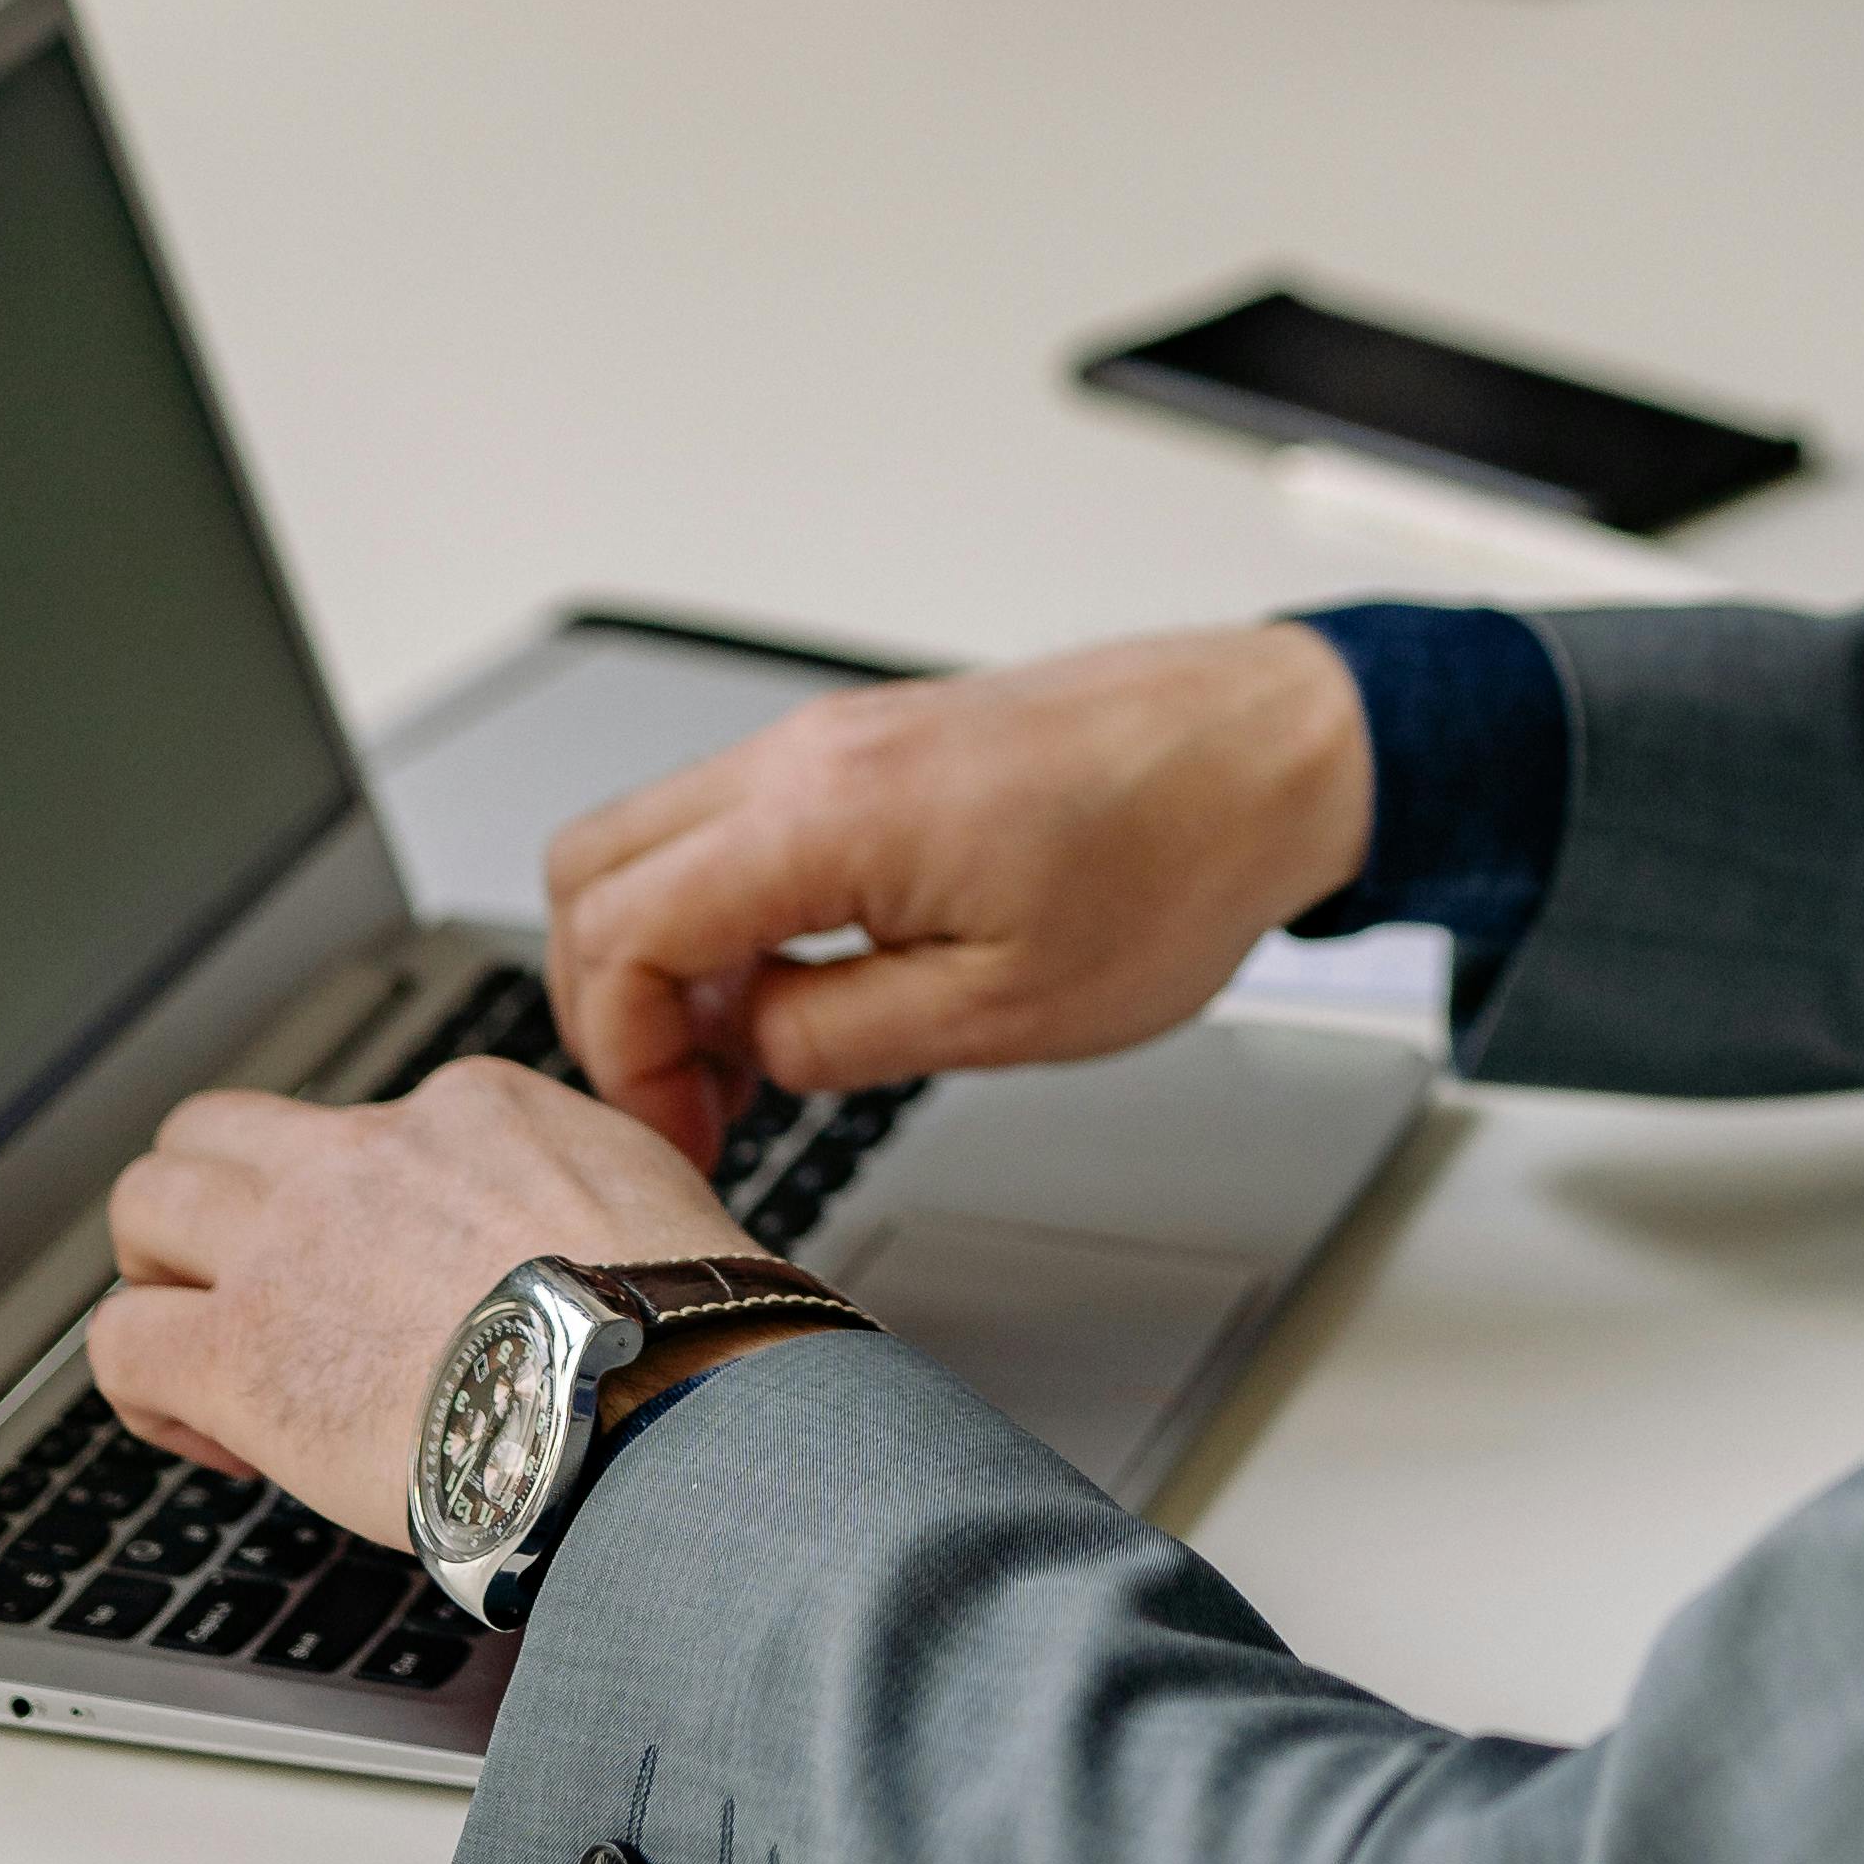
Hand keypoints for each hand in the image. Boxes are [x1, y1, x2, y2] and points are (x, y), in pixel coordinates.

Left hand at [90, 1052, 741, 1535]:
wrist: (653, 1392)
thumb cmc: (678, 1319)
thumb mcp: (648, 1189)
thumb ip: (580, 1184)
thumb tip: (580, 1226)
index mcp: (466, 1109)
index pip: (358, 1128)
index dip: (349, 1213)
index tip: (380, 1288)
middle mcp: (361, 1154)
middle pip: (215, 1130)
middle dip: (213, 1204)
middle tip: (246, 1284)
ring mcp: (288, 1244)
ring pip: (143, 1202)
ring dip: (161, 1273)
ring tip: (202, 1346)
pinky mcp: (238, 1351)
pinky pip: (120, 1340)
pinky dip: (144, 1384)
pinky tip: (205, 1427)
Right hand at [545, 622, 1372, 1148]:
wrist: (1270, 750)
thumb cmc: (1178, 860)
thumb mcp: (1005, 1013)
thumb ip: (838, 1038)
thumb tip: (747, 1050)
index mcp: (828, 814)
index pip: (621, 928)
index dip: (625, 1053)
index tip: (684, 1126)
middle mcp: (806, 752)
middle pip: (593, 867)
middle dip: (614, 1002)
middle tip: (693, 1099)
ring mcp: (830, 737)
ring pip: (652, 837)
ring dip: (664, 954)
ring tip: (747, 1055)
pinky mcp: (866, 745)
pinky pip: (731, 821)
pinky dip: (720, 907)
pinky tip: (795, 984)